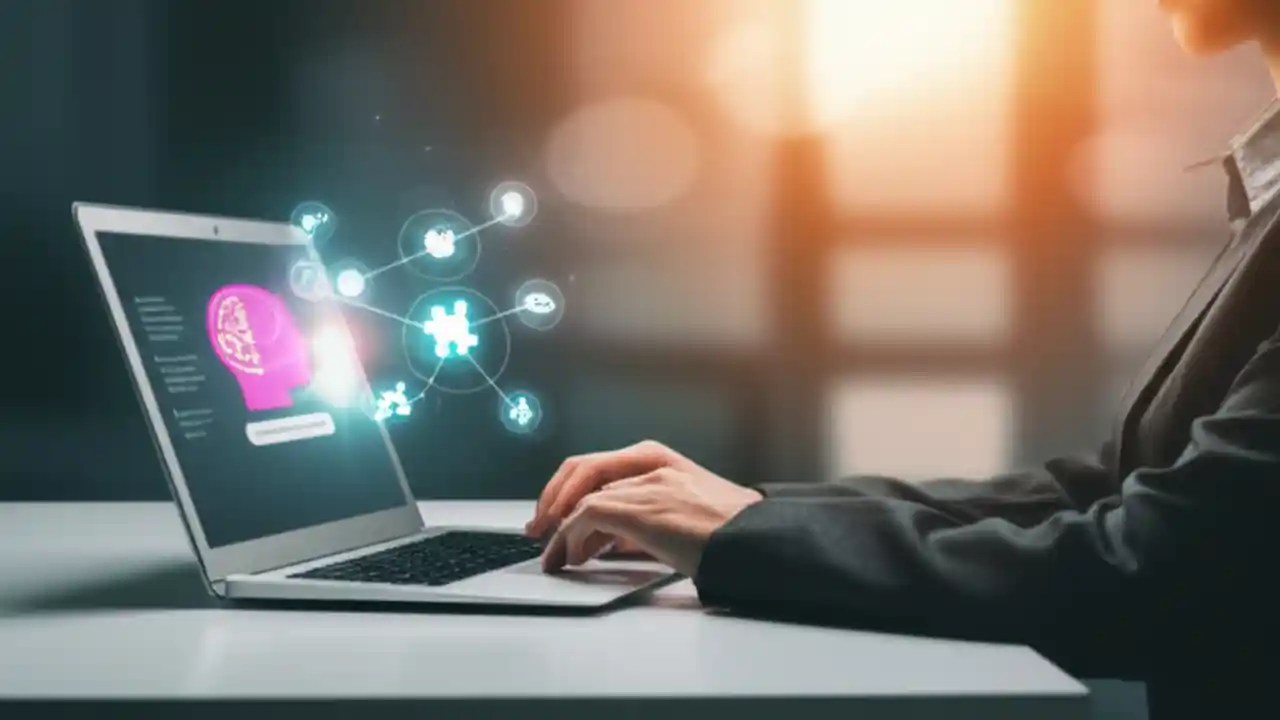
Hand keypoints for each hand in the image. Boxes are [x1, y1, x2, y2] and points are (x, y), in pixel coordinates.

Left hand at [533, 443, 762, 575]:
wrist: (757, 540)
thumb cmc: (732, 532)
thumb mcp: (685, 511)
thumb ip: (647, 514)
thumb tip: (610, 539)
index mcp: (661, 458)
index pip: (598, 464)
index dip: (567, 489)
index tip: (553, 514)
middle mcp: (649, 463)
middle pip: (579, 469)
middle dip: (552, 500)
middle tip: (540, 528)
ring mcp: (643, 483)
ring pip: (580, 498)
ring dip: (560, 530)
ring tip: (554, 555)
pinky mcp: (638, 508)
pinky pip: (586, 517)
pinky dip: (570, 539)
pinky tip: (571, 557)